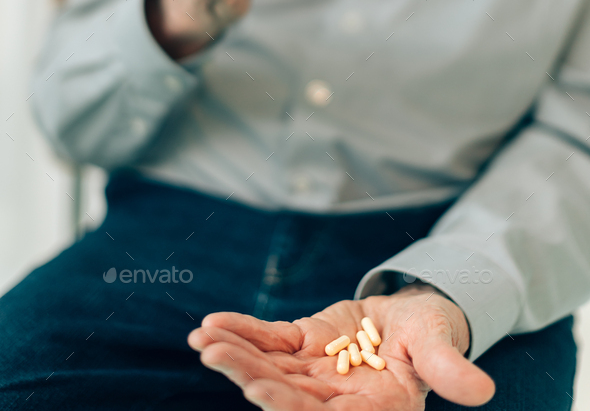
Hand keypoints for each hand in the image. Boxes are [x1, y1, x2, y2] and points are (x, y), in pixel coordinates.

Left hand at [187, 285, 494, 409]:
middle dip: (248, 376)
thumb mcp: (442, 349)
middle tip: (215, 356)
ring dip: (235, 353)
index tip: (258, 390)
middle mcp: (334, 401)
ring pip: (268, 366)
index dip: (289, 406)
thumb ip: (451, 370)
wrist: (415, 318)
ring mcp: (313, 373)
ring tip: (203, 340)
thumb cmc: (432, 337)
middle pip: (284, 394)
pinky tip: (211, 324)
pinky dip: (242, 331)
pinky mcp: (303, 344)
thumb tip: (483, 391)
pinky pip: (268, 339)